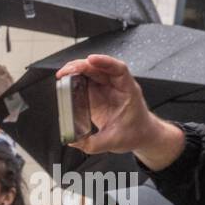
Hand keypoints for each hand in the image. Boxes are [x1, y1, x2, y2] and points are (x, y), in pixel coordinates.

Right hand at [55, 55, 184, 168]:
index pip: (118, 70)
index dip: (105, 62)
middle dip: (83, 65)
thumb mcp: (112, 143)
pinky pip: (87, 81)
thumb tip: (73, 140)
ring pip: (92, 72)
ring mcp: (107, 89)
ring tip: (63, 74)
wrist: (140, 136)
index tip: (90, 60)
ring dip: (77, 69)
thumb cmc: (134, 134)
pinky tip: (67, 80)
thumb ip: (91, 144)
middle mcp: (117, 87)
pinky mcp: (98, 95)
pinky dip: (76, 78)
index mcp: (127, 91)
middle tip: (67, 71)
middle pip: (100, 68)